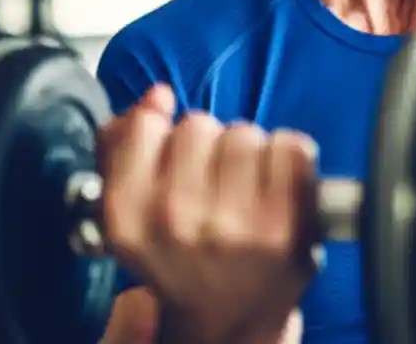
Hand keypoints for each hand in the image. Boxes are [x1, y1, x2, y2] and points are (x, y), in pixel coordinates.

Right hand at [97, 85, 319, 343]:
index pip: (144, 127)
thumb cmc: (185, 259)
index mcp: (128, 215)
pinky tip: (278, 193)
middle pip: (198, 124)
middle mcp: (174, 218)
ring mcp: (232, 222)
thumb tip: (157, 96)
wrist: (230, 319)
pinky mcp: (285, 223)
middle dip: (210, 148)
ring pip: (245, 133)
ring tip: (247, 195)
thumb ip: (125, 146)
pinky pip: (291, 146)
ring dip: (250, 155)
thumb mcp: (134, 212)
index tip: (176, 165)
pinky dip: (290, 162)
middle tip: (215, 190)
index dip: (165, 137)